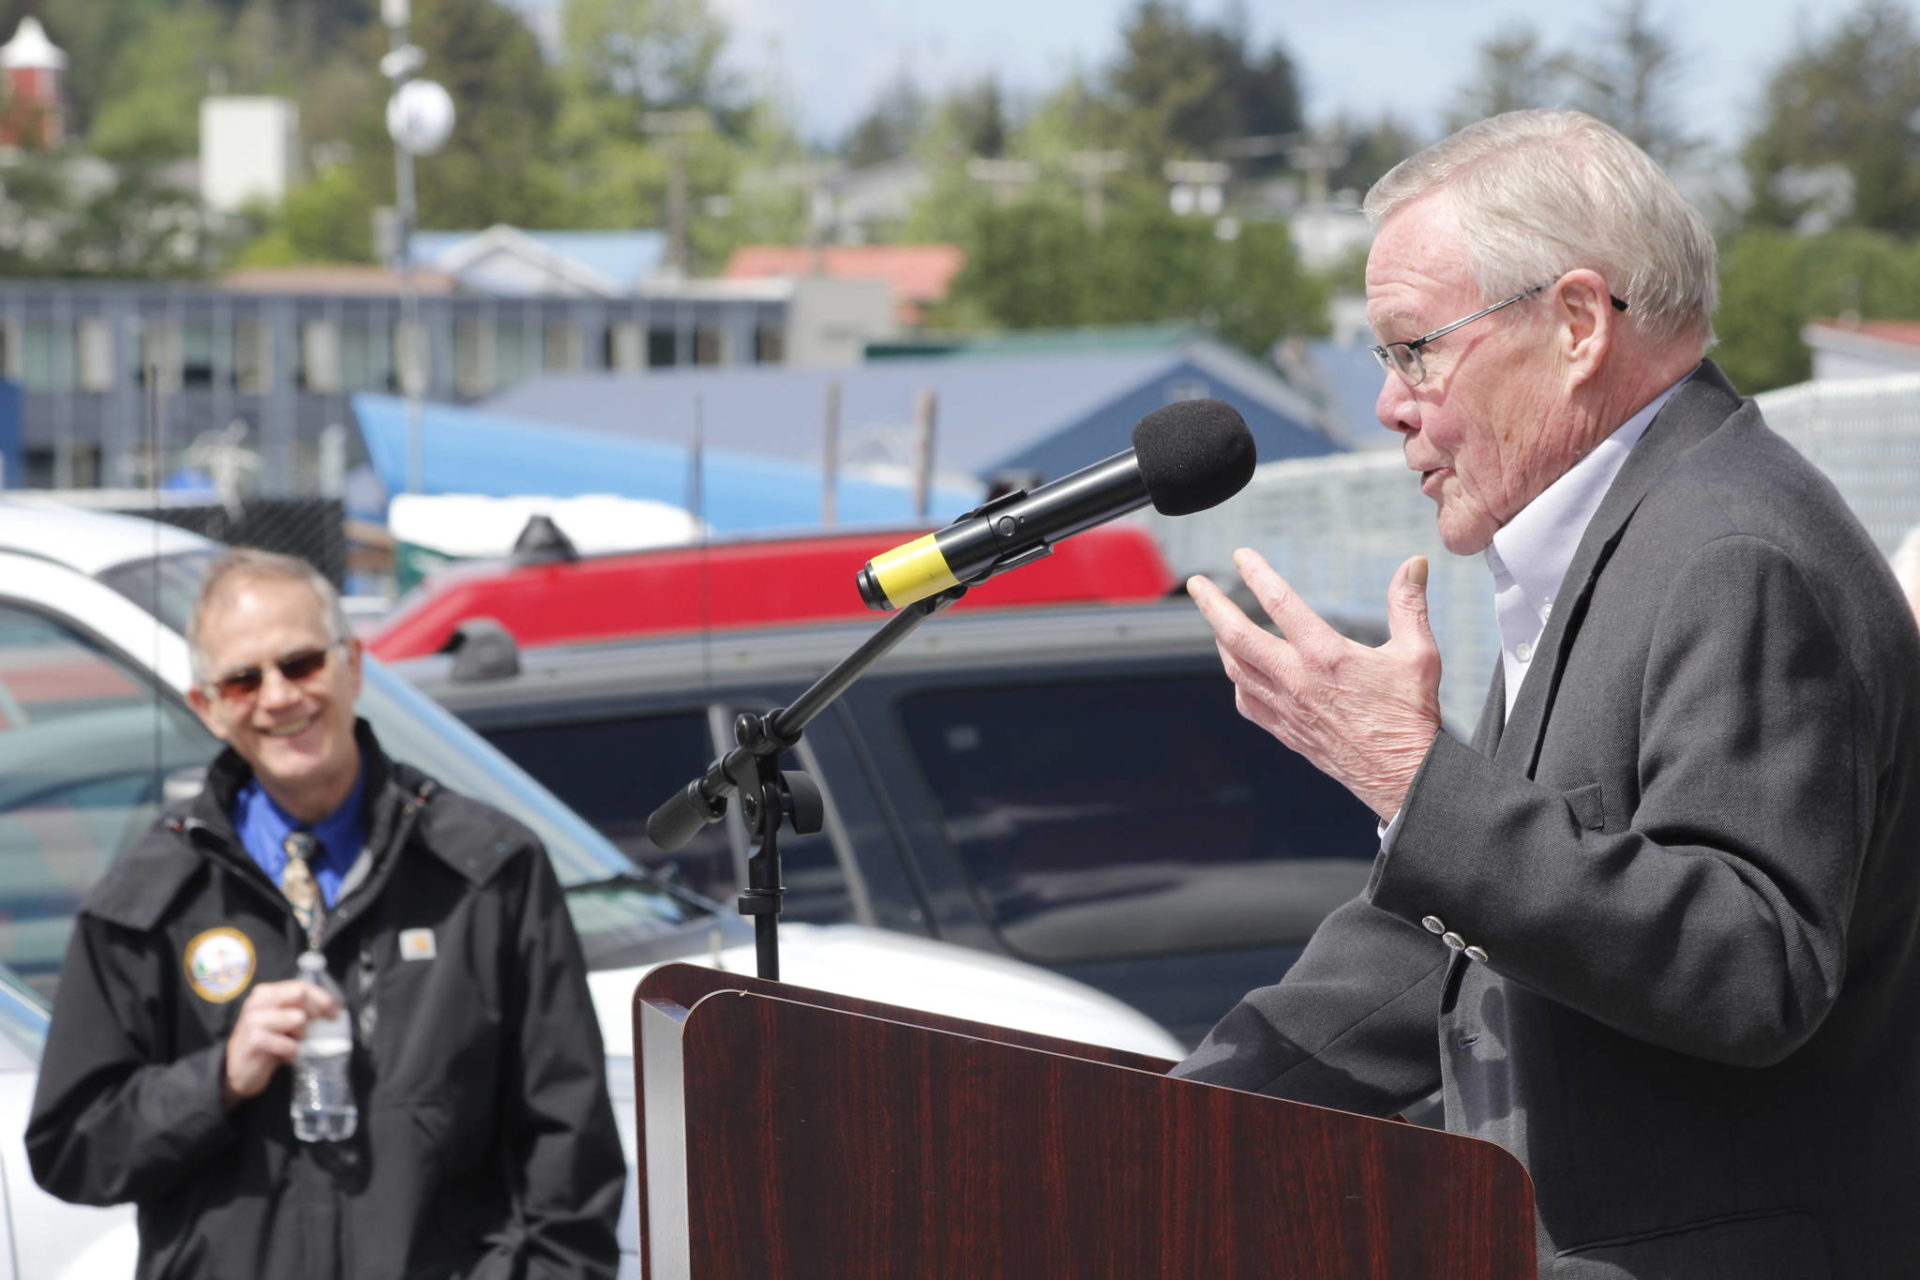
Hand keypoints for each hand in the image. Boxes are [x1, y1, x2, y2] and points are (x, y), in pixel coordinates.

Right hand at [222, 978, 334, 1107]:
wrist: (238, 1072)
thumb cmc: (267, 1044)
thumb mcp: (283, 1022)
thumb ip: (300, 1010)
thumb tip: (333, 1009)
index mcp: (266, 993)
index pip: (301, 986)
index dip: (323, 998)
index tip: (336, 1013)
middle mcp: (257, 1002)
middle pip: (300, 994)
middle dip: (316, 1010)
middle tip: (321, 1027)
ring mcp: (254, 1020)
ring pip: (297, 1017)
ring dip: (303, 1035)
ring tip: (295, 1043)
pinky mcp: (255, 1040)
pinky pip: (289, 1044)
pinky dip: (294, 1052)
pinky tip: (286, 1057)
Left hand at [1190, 549, 1442, 820]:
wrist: (1401, 775)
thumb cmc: (1410, 715)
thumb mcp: (1417, 653)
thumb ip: (1409, 604)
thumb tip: (1415, 563)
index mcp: (1325, 655)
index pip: (1280, 602)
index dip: (1256, 573)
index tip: (1240, 555)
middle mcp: (1296, 680)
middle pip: (1237, 635)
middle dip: (1212, 605)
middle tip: (1197, 584)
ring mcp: (1286, 708)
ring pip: (1236, 668)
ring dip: (1222, 640)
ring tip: (1217, 621)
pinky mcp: (1285, 731)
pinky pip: (1247, 702)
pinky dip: (1238, 681)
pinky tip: (1241, 671)